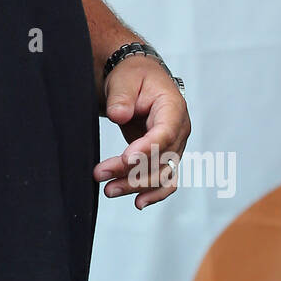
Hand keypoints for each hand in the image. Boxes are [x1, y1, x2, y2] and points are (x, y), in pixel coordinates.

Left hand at [93, 57, 190, 209]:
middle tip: (100, 174)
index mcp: (173, 107)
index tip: (126, 159)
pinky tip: (138, 203)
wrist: (139, 80)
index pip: (165, 133)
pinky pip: (165, 180)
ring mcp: (175, 146)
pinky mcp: (165, 156)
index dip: (147, 148)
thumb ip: (122, 97)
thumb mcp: (125, 79)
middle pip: (161, 158)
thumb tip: (119, 116)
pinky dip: (154, 193)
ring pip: (162, 174)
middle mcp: (180, 130)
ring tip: (109, 190)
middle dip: (131, 171)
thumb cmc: (133, 77)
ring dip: (136, 185)